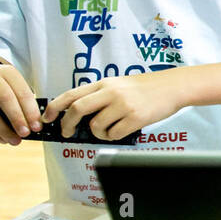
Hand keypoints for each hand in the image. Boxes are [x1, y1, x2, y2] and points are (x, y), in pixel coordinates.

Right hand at [0, 61, 42, 144]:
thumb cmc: (1, 84)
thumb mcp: (14, 84)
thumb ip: (23, 100)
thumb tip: (34, 124)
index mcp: (6, 71)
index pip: (21, 92)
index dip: (30, 111)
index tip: (37, 126)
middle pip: (5, 100)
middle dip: (17, 119)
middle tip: (26, 134)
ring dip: (3, 130)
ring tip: (15, 140)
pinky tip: (1, 139)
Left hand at [43, 72, 185, 140]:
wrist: (172, 87)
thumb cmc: (146, 87)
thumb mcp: (119, 84)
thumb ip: (100, 94)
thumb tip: (78, 112)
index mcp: (104, 83)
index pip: (71, 94)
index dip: (55, 107)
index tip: (47, 117)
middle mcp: (111, 92)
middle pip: (77, 109)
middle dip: (67, 124)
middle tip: (68, 132)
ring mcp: (123, 105)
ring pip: (96, 126)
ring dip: (97, 133)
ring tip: (107, 130)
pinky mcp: (135, 118)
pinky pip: (114, 134)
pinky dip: (112, 136)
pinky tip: (120, 131)